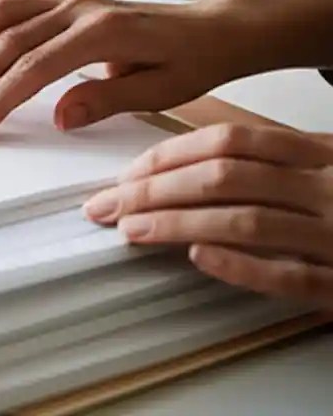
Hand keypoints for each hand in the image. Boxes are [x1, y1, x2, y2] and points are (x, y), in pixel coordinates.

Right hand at [0, 0, 263, 143]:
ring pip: (2, 14)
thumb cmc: (193, 61)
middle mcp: (78, 10)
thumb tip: (61, 116)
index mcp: (101, 34)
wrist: (216, 29)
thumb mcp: (160, 93)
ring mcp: (72, 1)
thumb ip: (107, 100)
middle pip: (4, 43)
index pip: (31, 70)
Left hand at [83, 124, 332, 308]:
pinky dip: (241, 266)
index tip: (125, 173)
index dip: (168, 156)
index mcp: (322, 154)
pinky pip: (290, 275)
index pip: (230, 142)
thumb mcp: (325, 168)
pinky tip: (201, 259)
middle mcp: (329, 187)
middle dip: (153, 189)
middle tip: (106, 205)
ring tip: (132, 229)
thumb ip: (271, 163)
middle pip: (223, 177)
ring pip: (246, 222)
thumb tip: (187, 167)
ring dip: (177, 224)